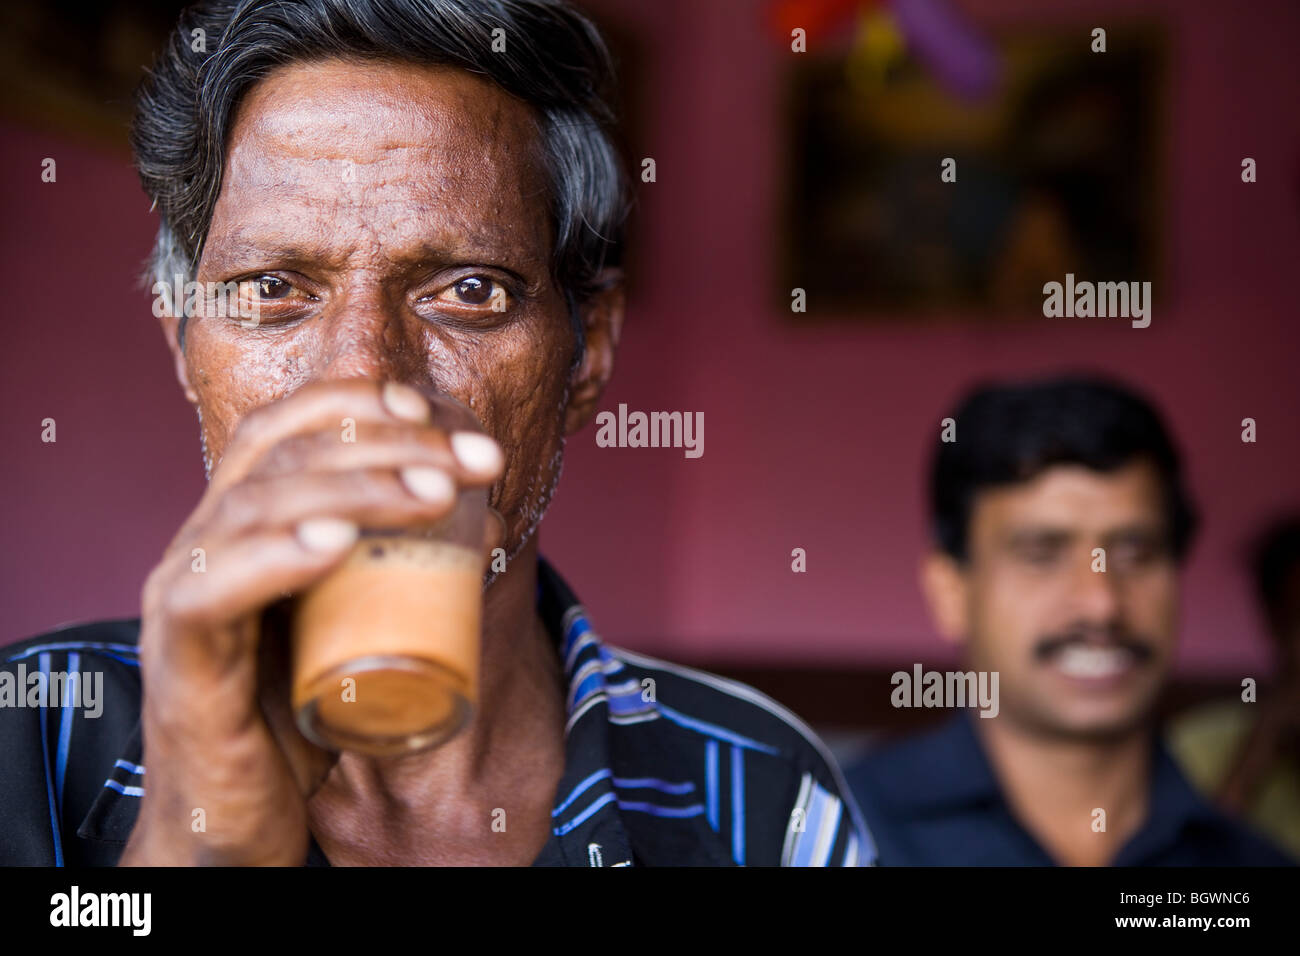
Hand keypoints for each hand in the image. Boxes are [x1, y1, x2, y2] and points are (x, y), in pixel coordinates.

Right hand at [119, 380, 503, 865]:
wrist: (237, 819)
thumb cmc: (296, 717)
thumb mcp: (351, 625)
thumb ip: (389, 573)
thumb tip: (488, 530)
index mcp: (239, 528)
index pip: (281, 433)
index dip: (349, 404)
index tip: (425, 406)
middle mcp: (203, 546)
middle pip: (284, 459)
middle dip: (387, 445)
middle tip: (474, 461)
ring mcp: (183, 598)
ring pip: (256, 510)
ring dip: (355, 491)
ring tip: (435, 495)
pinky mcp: (181, 660)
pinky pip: (216, 593)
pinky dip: (277, 559)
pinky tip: (335, 544)